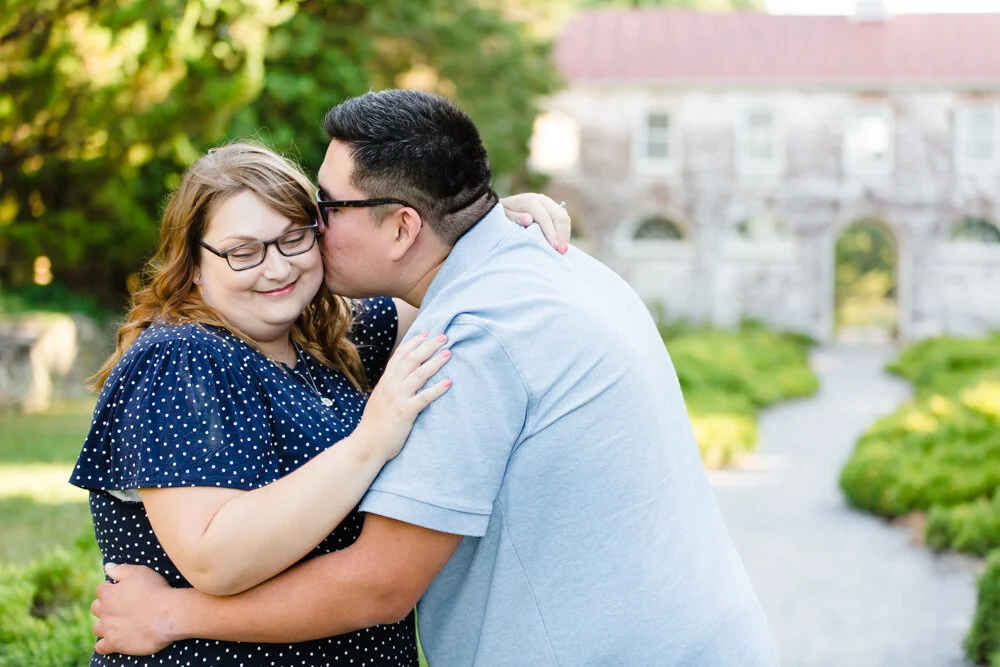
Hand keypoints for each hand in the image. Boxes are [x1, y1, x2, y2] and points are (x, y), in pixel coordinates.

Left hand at [93, 563, 176, 655]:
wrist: (167, 615)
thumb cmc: (155, 591)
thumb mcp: (140, 572)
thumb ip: (120, 569)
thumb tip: (107, 566)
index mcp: (108, 594)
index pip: (101, 589)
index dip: (110, 588)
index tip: (120, 589)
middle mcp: (105, 612)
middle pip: (96, 608)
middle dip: (104, 605)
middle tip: (119, 606)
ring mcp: (109, 629)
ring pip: (97, 628)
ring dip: (104, 624)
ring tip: (115, 623)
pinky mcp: (115, 644)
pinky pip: (101, 647)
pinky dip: (103, 644)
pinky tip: (110, 641)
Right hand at [355, 331, 451, 460]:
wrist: (366, 445)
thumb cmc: (374, 425)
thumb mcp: (379, 399)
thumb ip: (389, 387)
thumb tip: (399, 378)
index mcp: (385, 382)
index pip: (400, 355)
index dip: (413, 342)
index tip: (426, 332)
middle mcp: (391, 386)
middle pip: (412, 359)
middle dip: (428, 346)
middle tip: (443, 336)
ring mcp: (398, 398)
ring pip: (420, 374)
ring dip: (435, 361)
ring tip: (449, 352)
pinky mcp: (406, 412)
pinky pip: (424, 398)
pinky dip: (437, 390)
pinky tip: (449, 383)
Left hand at [500, 193, 571, 253]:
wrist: (505, 207)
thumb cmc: (502, 216)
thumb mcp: (504, 217)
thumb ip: (515, 218)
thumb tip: (529, 220)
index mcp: (529, 201)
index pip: (544, 217)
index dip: (550, 232)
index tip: (554, 247)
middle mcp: (541, 199)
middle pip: (558, 216)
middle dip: (561, 235)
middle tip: (561, 252)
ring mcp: (549, 203)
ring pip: (563, 216)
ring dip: (565, 234)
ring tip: (564, 250)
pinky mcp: (554, 208)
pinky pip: (564, 218)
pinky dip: (565, 231)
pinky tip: (563, 243)